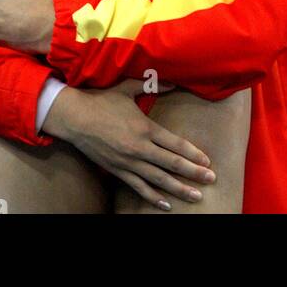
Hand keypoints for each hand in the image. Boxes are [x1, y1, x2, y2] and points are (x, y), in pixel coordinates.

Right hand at [46, 81, 216, 209]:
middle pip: (172, 164)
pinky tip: (166, 205)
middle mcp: (140, 148)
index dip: (193, 154)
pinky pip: (139, 187)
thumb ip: (152, 85)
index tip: (207, 161)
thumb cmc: (102, 101)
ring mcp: (129, 162)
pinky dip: (153, 198)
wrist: (75, 118)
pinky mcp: (118, 171)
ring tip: (196, 196)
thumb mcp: (127, 88)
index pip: (175, 144)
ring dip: (179, 189)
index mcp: (145, 127)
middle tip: (211, 180)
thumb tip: (173, 81)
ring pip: (158, 180)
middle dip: (193, 173)